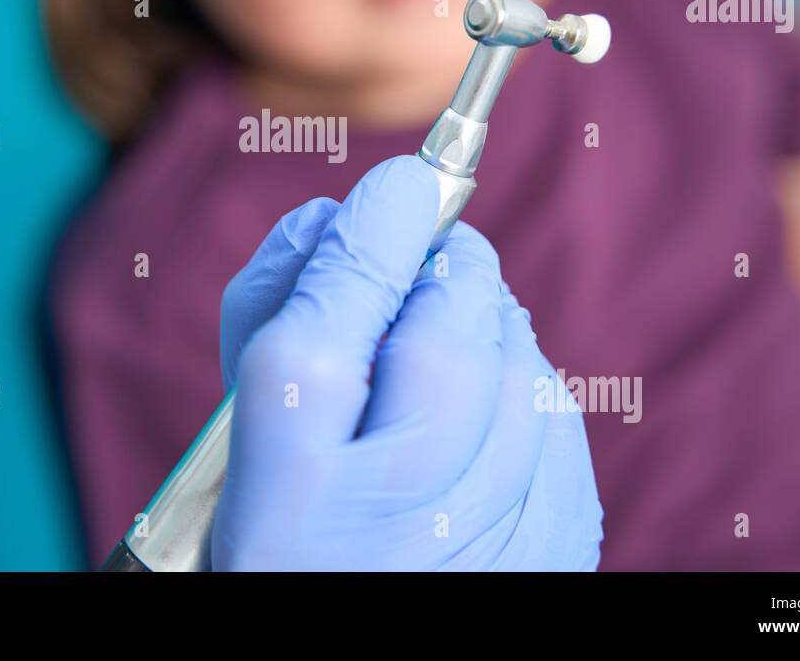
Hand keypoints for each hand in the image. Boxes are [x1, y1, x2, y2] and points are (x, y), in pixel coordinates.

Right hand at [212, 154, 603, 570]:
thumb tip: (345, 213)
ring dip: (491, 331)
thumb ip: (272, 310)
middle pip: (446, 346)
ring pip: (522, 381)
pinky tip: (484, 412)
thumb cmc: (283, 518)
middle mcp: (391, 530)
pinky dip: (526, 396)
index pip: (335, 325)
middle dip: (449, 274)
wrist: (348, 621)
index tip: (406, 184)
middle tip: (431, 259)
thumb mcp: (237, 428)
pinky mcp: (547, 565)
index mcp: (288, 494)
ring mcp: (480, 553)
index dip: (378, 232)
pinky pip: (562, 434)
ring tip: (448, 341)